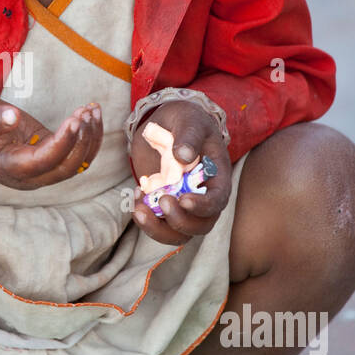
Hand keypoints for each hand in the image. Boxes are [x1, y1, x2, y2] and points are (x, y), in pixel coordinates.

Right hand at [0, 93, 103, 190]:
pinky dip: (88, 137)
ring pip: (76, 163)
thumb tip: (13, 116)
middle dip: (82, 140)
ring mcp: (40, 168)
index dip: (63, 142)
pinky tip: (92, 114)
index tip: (75, 118)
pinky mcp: (48, 154)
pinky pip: (76, 154)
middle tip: (87, 111)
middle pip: (66, 168)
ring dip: (90, 138)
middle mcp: (28, 175)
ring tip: (93, 109)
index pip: (44, 161)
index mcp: (9, 168)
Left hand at [129, 99, 230, 245]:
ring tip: (139, 210)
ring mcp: (184, 206)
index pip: (217, 201)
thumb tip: (182, 156)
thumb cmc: (186, 121)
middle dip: (180, 220)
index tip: (184, 199)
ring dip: (158, 228)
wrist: (169, 125)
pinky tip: (136, 198)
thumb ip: (189, 136)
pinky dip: (145, 219)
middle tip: (161, 200)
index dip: (203, 206)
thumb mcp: (189, 121)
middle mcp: (204, 197)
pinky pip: (158, 225)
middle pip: (200, 225)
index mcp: (218, 177)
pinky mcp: (164, 207)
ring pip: (178, 233)